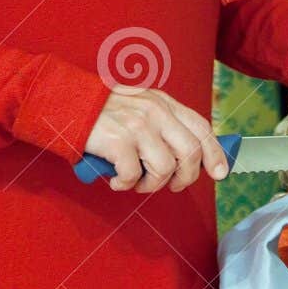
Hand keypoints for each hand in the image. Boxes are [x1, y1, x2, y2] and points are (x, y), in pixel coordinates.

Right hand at [84, 86, 229, 194]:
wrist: (67, 103)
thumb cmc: (102, 112)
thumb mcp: (140, 106)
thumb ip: (163, 124)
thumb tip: (189, 156)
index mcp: (164, 103)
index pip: (202, 127)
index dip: (215, 153)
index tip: (221, 173)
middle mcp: (155, 111)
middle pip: (190, 153)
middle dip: (185, 178)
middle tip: (170, 186)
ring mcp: (138, 125)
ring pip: (165, 169)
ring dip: (150, 185)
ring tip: (135, 182)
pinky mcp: (119, 140)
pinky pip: (133, 175)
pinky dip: (124, 184)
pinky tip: (115, 179)